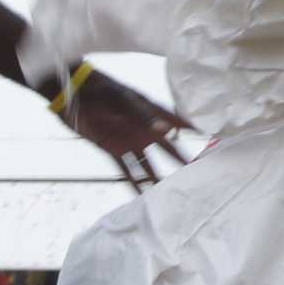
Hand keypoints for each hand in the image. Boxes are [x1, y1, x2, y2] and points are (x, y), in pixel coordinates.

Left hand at [57, 66, 193, 189]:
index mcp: (149, 111)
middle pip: (165, 148)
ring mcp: (128, 141)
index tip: (210, 140)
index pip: (176, 123)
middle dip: (179, 160)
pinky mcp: (112, 150)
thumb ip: (145, 117)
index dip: (190, 131)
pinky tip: (142, 195)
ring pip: (147, 163)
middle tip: (196, 173)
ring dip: (158, 177)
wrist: (73, 91)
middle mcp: (142, 129)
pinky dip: (133, 183)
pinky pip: (126, 169)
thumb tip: (167, 131)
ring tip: (171, 192)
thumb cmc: (101, 89)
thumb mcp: (125, 100)